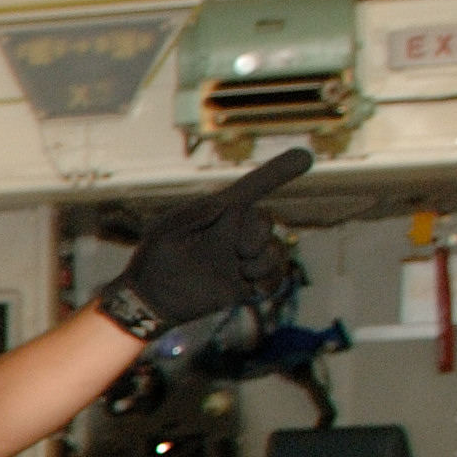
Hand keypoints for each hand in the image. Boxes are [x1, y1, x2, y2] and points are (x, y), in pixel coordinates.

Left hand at [102, 149, 308, 335]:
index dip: (277, 172)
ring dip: (266, 260)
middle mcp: (234, 232)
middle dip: (260, 233)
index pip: (251, 189)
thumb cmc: (152, 260)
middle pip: (265, 221)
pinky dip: (271, 280)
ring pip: (275, 250)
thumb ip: (194, 216)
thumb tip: (226, 205)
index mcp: (218, 213)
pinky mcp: (246, 284)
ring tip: (245, 271)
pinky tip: (254, 288)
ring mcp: (242, 259)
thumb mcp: (165, 233)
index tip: (305, 156)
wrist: (151, 300)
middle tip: (240, 250)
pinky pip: (275, 277)